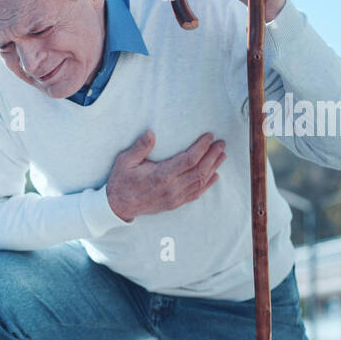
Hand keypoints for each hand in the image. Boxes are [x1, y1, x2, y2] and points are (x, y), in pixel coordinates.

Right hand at [104, 130, 225, 221]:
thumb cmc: (121, 182)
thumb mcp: (125, 161)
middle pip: (200, 170)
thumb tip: (151, 133)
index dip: (202, 147)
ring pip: (200, 181)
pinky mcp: (175, 204)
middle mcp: (172, 188)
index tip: (209, 136)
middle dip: (212, 155)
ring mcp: (175, 198)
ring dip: (213, 167)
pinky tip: (215, 176)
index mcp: (161, 176)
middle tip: (221, 143)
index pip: (189, 159)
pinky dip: (207, 184)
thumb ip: (140, 147)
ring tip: (222, 155)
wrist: (118, 207)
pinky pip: (196, 193)